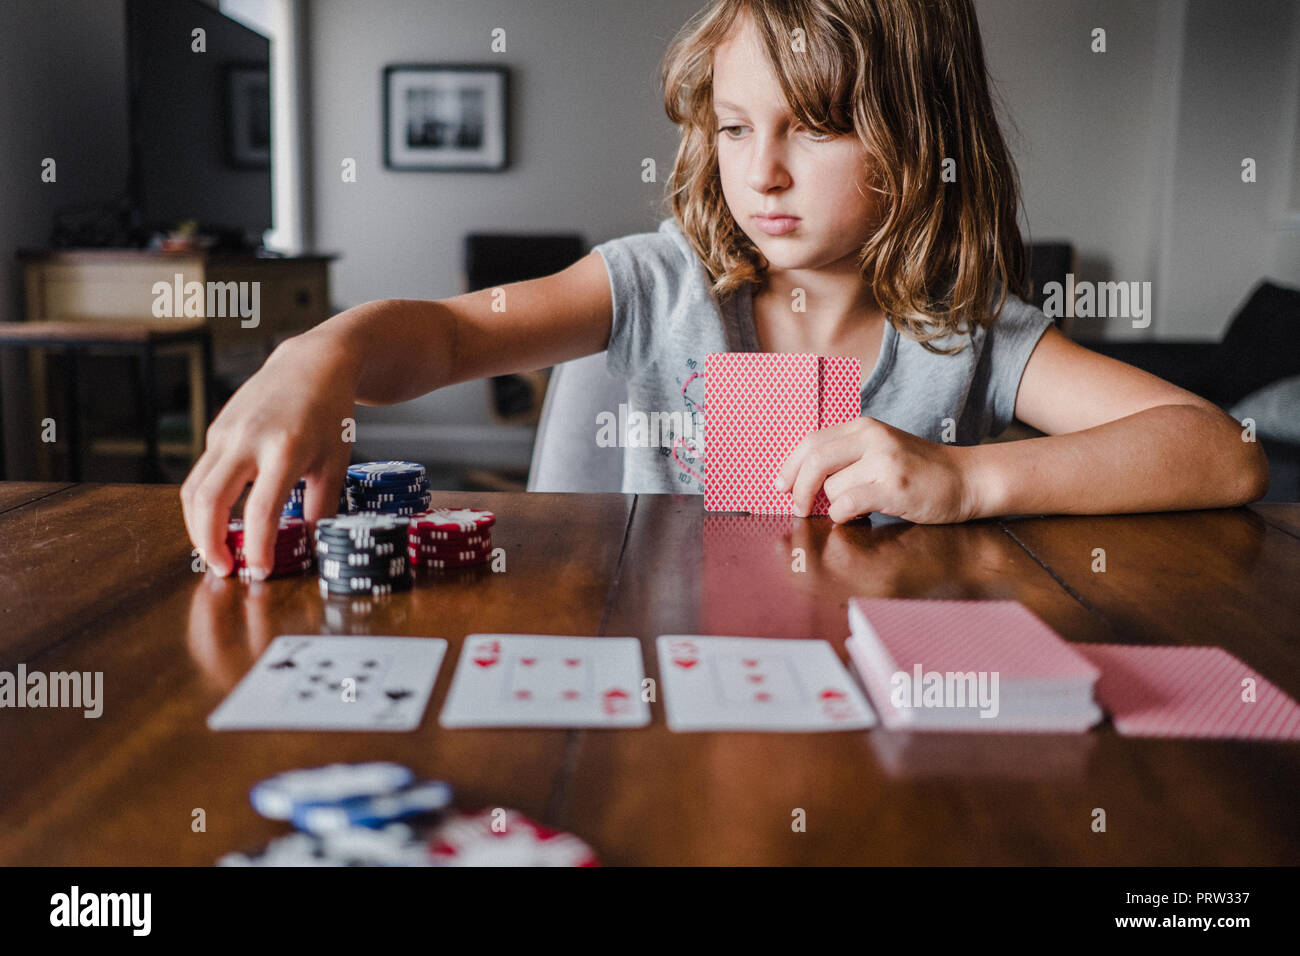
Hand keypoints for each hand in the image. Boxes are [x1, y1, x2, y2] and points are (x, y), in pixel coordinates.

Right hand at [180, 334, 359, 578]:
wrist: (313, 364)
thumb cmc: (331, 414)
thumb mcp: (335, 463)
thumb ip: (321, 507)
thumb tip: (311, 550)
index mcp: (286, 448)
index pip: (261, 509)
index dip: (257, 546)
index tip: (259, 573)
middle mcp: (248, 439)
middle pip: (209, 500)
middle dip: (209, 542)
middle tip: (224, 570)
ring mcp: (226, 432)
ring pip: (194, 489)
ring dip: (198, 527)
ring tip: (218, 553)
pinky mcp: (216, 430)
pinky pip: (201, 474)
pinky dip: (204, 504)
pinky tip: (221, 521)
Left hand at [774, 417, 980, 523]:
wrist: (966, 479)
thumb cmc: (918, 471)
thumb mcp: (879, 451)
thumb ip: (846, 457)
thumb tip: (801, 481)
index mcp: (863, 427)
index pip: (811, 441)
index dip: (790, 466)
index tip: (780, 486)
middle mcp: (872, 437)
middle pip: (814, 460)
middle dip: (798, 489)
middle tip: (798, 509)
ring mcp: (884, 460)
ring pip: (831, 487)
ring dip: (833, 506)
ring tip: (854, 509)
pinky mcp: (894, 486)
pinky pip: (847, 504)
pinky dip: (844, 517)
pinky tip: (859, 517)